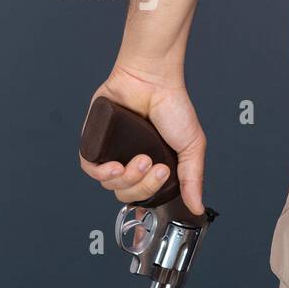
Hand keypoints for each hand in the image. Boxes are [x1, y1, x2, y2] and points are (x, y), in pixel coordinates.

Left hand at [78, 61, 207, 214]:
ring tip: (139, 158)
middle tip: (153, 165)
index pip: (147, 195)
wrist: (152, 81)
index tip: (163, 176)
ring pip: (110, 185)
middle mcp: (133, 162)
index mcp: (155, 167)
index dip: (152, 193)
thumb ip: (193, 178)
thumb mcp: (192, 146)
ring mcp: (113, 153)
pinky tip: (115, 165)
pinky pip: (91, 169)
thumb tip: (197, 206)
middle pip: (127, 194)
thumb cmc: (173, 106)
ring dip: (125, 177)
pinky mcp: (95, 143)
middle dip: (142, 184)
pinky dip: (102, 172)